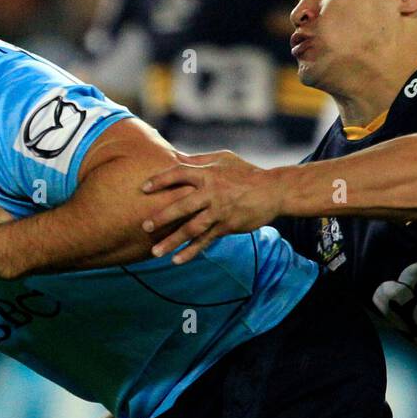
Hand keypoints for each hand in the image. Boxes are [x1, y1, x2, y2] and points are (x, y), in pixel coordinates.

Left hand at [141, 150, 279, 263]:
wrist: (273, 191)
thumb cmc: (246, 172)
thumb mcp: (223, 158)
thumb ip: (199, 160)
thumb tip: (175, 157)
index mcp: (208, 173)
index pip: (178, 174)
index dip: (160, 180)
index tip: (143, 188)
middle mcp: (211, 193)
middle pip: (182, 206)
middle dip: (162, 217)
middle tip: (144, 227)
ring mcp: (219, 212)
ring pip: (192, 229)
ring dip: (173, 241)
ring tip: (155, 252)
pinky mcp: (226, 227)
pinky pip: (205, 241)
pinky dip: (191, 252)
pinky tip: (177, 260)